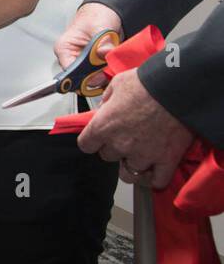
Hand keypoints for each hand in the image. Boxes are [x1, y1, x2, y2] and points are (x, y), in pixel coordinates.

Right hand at [55, 2, 122, 88]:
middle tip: (109, 69)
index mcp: (64, 49)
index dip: (84, 75)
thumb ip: (103, 43)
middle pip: (81, 78)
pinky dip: (109, 74)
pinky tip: (115, 67)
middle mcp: (72, 59)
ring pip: (92, 80)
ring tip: (113, 65)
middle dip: (96, 77)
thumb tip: (105, 54)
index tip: (98, 74)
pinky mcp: (95, 66)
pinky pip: (101, 76)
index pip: (69, 71)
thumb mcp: (100, 27)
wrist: (107, 13)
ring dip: (104, 75)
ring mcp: (83, 64)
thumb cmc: (96, 15)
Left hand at [77, 68, 193, 188]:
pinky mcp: (166, 160)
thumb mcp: (117, 84)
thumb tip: (103, 110)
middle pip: (108, 157)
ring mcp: (143, 155)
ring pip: (130, 172)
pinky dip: (155, 177)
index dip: (93, 140)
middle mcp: (120, 145)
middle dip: (115, 148)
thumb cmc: (147, 82)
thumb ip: (106, 101)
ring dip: (133, 164)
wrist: (178, 87)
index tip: (99, 137)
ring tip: (140, 153)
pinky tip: (155, 169)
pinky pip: (157, 181)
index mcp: (103, 127)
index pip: (86, 145)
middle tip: (127, 137)